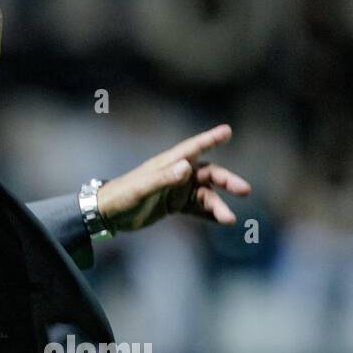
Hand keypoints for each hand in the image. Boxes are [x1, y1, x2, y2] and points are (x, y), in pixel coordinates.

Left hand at [95, 124, 250, 233]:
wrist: (108, 213)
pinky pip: (197, 209)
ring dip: (218, 205)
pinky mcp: (174, 205)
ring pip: (206, 195)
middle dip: (226, 181)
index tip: (227, 131)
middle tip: (244, 189)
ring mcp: (177, 190)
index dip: (210, 139)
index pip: (193, 148)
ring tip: (229, 219)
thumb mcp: (142, 188)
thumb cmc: (122, 195)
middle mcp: (176, 174)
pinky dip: (209, 214)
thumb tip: (187, 168)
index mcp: (168, 163)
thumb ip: (165, 178)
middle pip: (208, 174)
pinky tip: (221, 222)